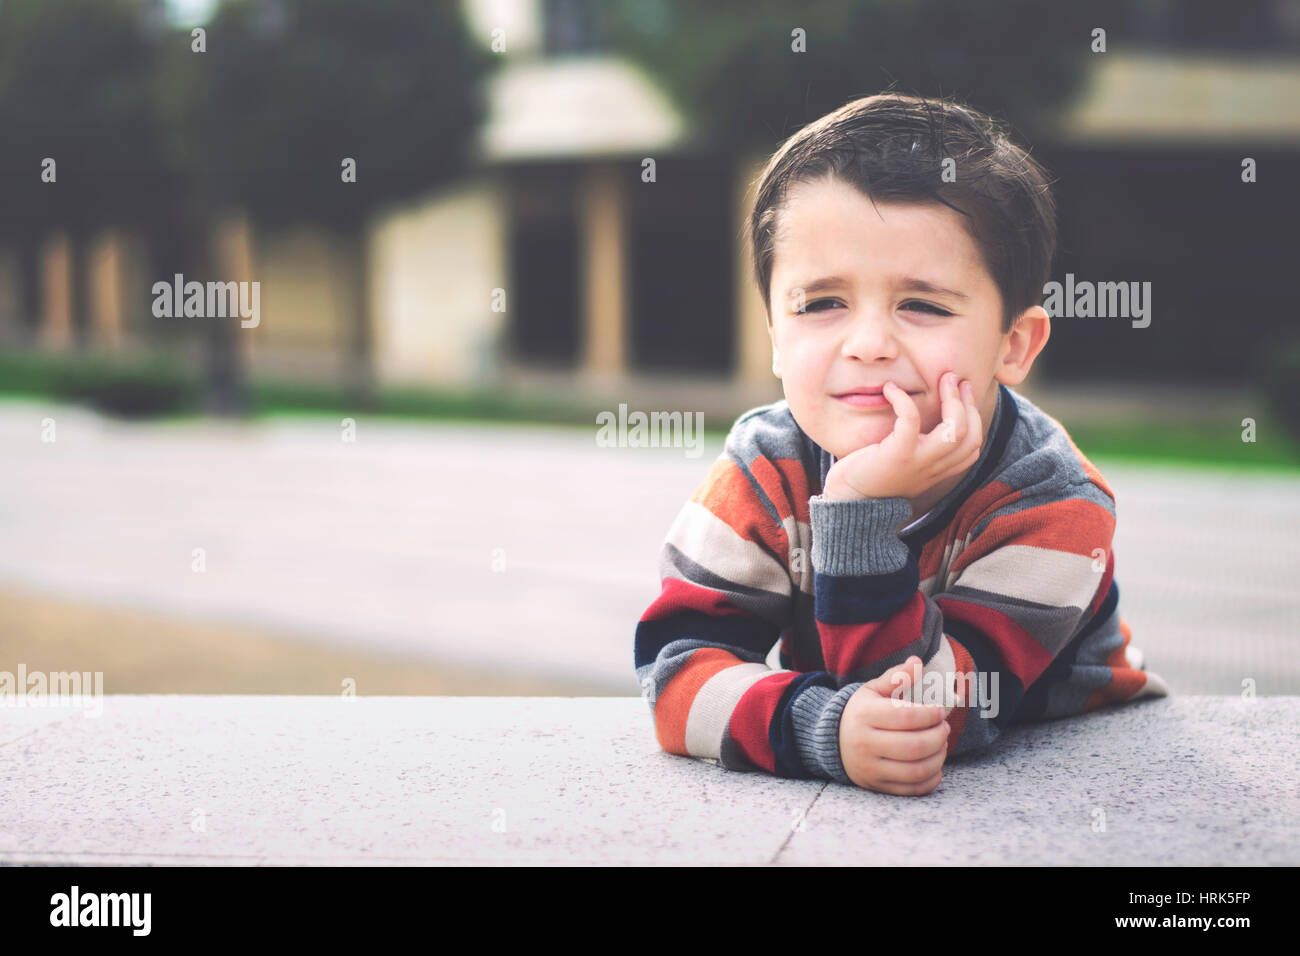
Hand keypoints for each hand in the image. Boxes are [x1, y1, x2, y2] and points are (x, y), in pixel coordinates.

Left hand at [822, 372, 982, 502]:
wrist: (847, 500)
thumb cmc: (869, 476)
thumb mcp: (904, 463)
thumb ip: (920, 448)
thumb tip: (924, 416)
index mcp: (937, 470)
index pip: (973, 445)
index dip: (974, 415)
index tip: (963, 391)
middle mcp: (933, 468)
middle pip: (970, 436)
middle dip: (967, 402)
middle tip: (953, 378)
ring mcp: (918, 463)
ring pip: (954, 430)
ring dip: (952, 400)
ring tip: (943, 379)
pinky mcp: (898, 455)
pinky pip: (911, 421)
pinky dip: (904, 400)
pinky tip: (891, 389)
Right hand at [838, 655, 951, 794]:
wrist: (832, 740)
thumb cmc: (861, 712)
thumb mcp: (872, 690)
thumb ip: (895, 677)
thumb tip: (917, 662)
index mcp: (865, 715)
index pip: (907, 717)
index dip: (931, 714)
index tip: (940, 710)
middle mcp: (865, 744)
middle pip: (914, 746)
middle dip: (938, 736)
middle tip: (944, 727)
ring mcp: (870, 768)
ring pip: (916, 770)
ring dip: (938, 757)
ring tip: (941, 744)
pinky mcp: (877, 786)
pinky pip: (911, 789)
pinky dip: (931, 779)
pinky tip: (935, 765)